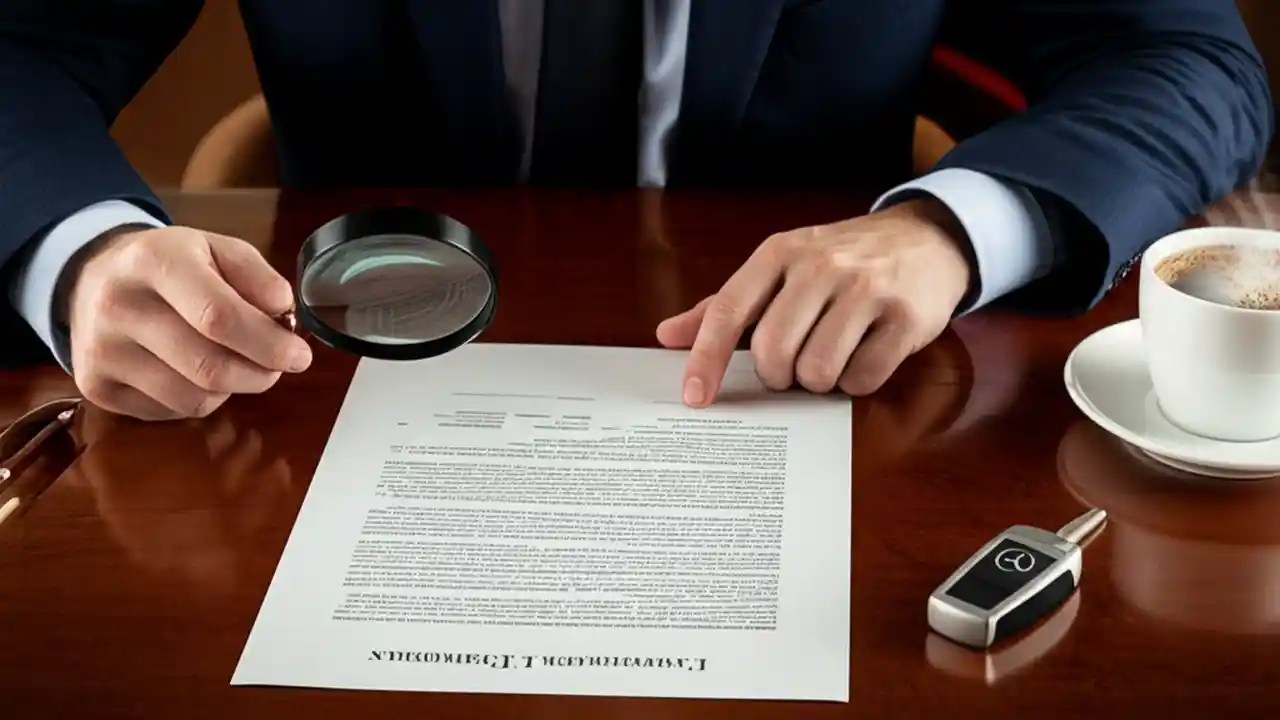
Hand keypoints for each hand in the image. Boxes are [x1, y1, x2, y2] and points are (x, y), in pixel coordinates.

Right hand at [65, 226, 311, 419]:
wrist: (91, 278)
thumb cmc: (170, 264)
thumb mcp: (215, 248)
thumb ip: (257, 275)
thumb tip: (283, 312)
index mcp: (155, 262)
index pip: (219, 316)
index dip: (269, 344)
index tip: (299, 355)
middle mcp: (119, 307)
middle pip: (209, 367)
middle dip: (260, 374)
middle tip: (278, 366)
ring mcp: (103, 352)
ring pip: (194, 399)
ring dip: (233, 389)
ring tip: (236, 363)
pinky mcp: (96, 387)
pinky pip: (171, 411)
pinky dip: (200, 399)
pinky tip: (194, 372)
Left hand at [656, 198, 971, 405]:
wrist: (928, 239)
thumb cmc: (844, 260)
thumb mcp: (782, 268)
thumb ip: (726, 304)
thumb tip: (668, 335)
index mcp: (780, 253)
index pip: (729, 310)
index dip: (706, 358)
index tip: (694, 396)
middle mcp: (821, 266)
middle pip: (772, 351)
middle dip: (777, 375)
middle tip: (791, 367)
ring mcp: (865, 291)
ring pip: (817, 370)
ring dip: (818, 380)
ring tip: (830, 357)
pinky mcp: (904, 318)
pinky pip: (862, 378)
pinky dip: (856, 381)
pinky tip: (862, 356)